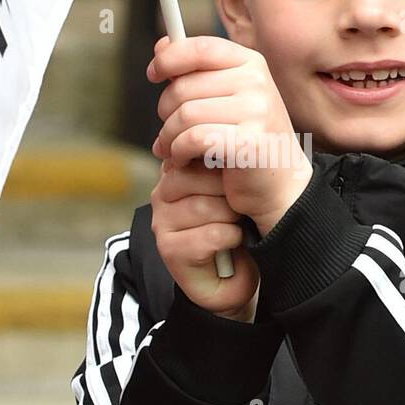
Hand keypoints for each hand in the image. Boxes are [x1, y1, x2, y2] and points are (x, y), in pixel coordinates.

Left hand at [147, 35, 312, 234]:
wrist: (282, 186)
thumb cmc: (248, 141)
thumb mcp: (228, 99)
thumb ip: (197, 73)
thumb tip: (162, 44)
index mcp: (252, 64)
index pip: (200, 48)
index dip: (169, 59)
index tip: (153, 74)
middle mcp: (257, 83)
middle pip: (184, 86)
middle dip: (165, 112)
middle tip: (167, 132)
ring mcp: (256, 111)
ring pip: (184, 114)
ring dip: (168, 137)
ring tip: (172, 149)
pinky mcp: (248, 143)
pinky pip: (193, 139)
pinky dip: (179, 152)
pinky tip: (182, 160)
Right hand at [151, 156, 259, 315]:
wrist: (242, 273)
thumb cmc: (242, 223)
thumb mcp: (238, 183)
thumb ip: (226, 157)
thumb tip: (231, 131)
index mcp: (178, 169)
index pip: (196, 148)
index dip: (226, 163)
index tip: (242, 176)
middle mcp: (164, 191)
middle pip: (200, 176)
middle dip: (231, 192)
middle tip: (239, 208)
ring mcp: (162, 220)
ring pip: (205, 206)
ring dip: (233, 218)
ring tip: (236, 226)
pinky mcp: (168, 248)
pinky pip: (210, 234)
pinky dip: (231, 238)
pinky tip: (234, 241)